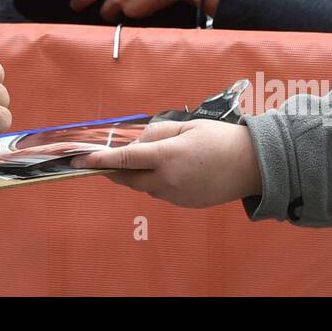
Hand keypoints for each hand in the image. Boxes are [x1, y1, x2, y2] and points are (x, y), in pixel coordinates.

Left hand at [71, 118, 261, 207]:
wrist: (252, 166)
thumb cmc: (220, 139)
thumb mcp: (186, 126)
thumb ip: (156, 133)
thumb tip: (134, 143)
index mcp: (168, 156)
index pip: (124, 159)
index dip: (98, 160)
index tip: (79, 161)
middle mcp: (168, 180)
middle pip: (128, 178)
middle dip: (113, 170)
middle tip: (102, 162)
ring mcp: (176, 195)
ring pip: (143, 187)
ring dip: (136, 174)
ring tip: (148, 158)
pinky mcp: (183, 204)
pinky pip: (159, 193)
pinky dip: (154, 181)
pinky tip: (168, 169)